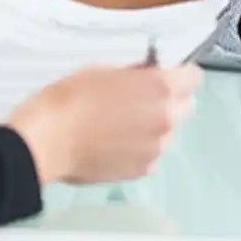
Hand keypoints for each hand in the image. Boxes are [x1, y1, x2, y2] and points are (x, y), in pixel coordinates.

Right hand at [6, 64, 202, 184]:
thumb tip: (147, 74)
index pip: (193, 77)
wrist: (47, 141)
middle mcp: (166, 119)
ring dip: (155, 126)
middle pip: (186, 106)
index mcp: (159, 88)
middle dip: (170, 100)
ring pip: (169, 132)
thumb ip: (136, 74)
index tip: (164, 75)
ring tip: (122, 126)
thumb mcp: (104, 70)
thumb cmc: (70, 97)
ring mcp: (156, 148)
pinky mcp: (143, 170)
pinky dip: (141, 148)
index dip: (180, 74)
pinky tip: (115, 144)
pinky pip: (152, 154)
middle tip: (141, 99)